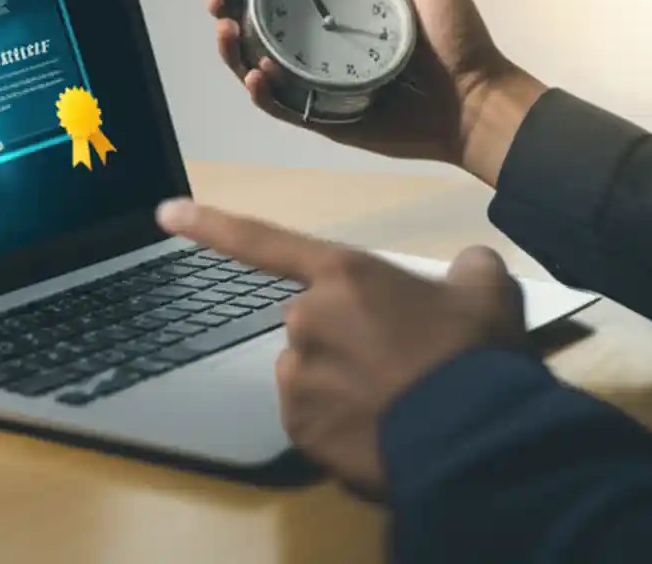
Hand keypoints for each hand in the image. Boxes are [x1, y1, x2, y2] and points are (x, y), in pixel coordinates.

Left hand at [156, 198, 527, 495]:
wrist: (474, 440)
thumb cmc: (475, 354)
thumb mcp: (487, 292)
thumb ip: (467, 267)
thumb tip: (467, 265)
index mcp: (344, 275)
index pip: (266, 241)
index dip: (212, 224)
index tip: (164, 212)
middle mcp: (305, 318)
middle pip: (313, 320)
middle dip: (345, 335)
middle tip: (398, 360)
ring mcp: (297, 376)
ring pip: (310, 370)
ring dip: (340, 379)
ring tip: (394, 399)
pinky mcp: (297, 428)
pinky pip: (312, 415)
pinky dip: (337, 420)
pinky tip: (378, 428)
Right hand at [207, 0, 545, 185]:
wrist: (473, 100)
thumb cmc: (458, 38)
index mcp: (347, 11)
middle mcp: (328, 46)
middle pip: (265, 29)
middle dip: (233, 12)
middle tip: (218, 1)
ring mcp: (323, 84)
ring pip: (263, 67)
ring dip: (235, 51)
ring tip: (226, 31)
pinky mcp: (325, 118)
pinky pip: (283, 106)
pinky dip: (262, 93)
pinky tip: (254, 73)